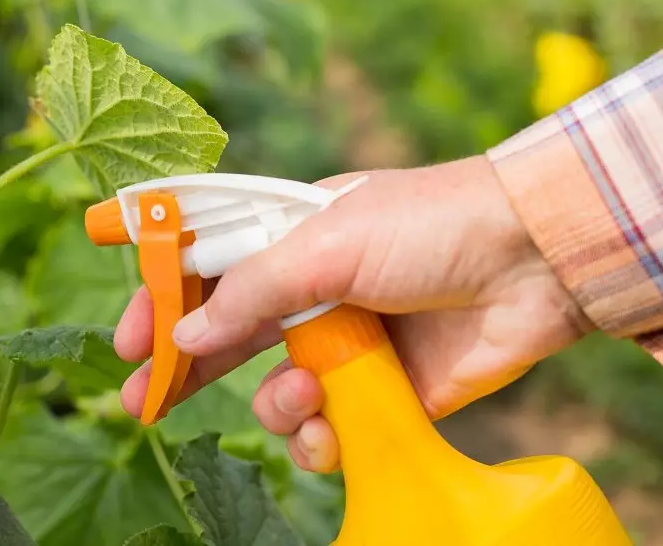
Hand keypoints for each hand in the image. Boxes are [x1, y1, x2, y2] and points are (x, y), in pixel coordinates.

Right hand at [113, 155, 591, 471]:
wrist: (535, 261)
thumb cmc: (430, 225)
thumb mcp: (329, 241)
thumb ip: (252, 290)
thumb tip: (185, 338)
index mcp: (292, 238)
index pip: (207, 271)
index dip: (163, 304)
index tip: (126, 340)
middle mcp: (312, 291)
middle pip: (228, 338)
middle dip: (184, 371)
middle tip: (141, 402)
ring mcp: (347, 344)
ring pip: (276, 392)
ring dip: (278, 402)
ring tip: (307, 392)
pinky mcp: (383, 393)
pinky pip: (328, 430)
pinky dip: (323, 437)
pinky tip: (335, 425)